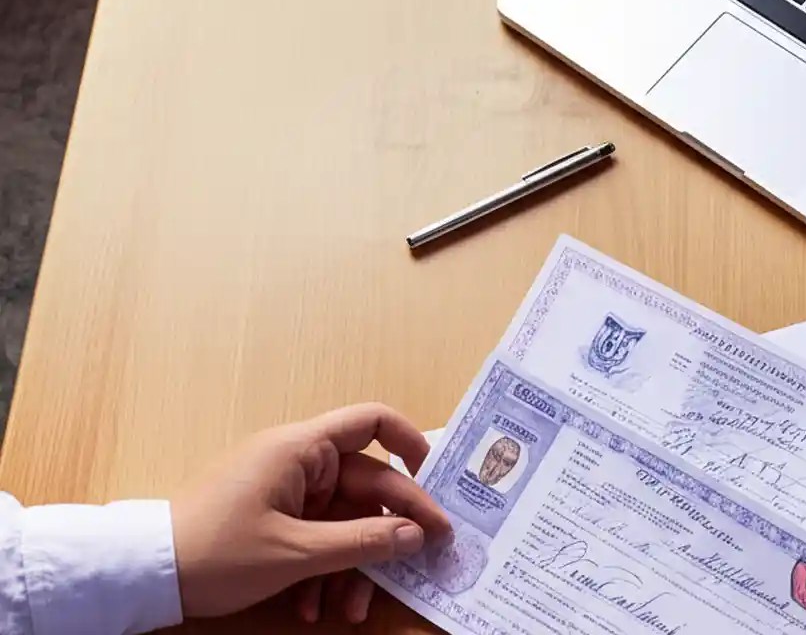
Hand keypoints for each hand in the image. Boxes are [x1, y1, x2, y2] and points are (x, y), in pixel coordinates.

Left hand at [171, 403, 451, 623]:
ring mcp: (285, 490)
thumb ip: (364, 542)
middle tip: (424, 558)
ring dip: (354, 562)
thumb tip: (416, 535)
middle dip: (389, 531)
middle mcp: (298, 462)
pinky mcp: (273, 517)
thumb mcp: (297, 554)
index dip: (411, 444)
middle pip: (366, 485)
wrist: (144, 574)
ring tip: (353, 607)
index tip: (436, 481)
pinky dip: (323, 568)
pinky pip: (316, 535)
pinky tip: (316, 604)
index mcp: (302, 449)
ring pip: (343, 519)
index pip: (372, 422)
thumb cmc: (216, 552)